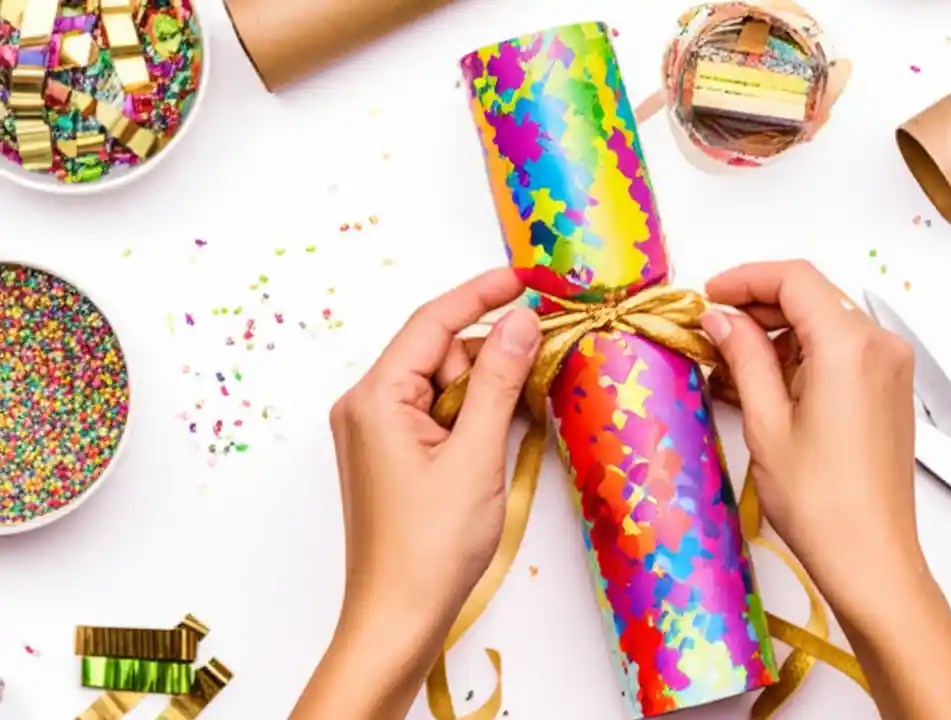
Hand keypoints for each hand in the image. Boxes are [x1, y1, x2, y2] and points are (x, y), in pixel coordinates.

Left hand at [294, 269, 540, 718]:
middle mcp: (366, 407)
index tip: (525, 277)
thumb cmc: (431, 547)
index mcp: (375, 398)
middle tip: (539, 372)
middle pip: (438, 353)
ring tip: (512, 430)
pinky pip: (435, 416)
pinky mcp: (390, 458)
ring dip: (483, 394)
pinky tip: (496, 440)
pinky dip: (469, 419)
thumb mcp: (475, 455)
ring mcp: (375, 433)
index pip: (432, 322)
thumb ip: (500, 381)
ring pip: (441, 386)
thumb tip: (522, 320)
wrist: (396, 620)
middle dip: (488, 359)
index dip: (481, 293)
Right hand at [701, 261, 950, 719]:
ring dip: (778, 332)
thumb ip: (743, 356)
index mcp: (850, 345)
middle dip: (759, 304)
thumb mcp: (767, 421)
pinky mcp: (889, 392)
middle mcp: (879, 347)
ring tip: (730, 362)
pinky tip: (764, 382)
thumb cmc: (822, 502)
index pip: (795, 279)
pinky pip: (842, 353)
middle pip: (813, 296)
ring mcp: (890, 369)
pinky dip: (802, 356)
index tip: (710, 295)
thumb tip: (721, 319)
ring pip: (826, 323)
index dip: (746, 277)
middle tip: (712, 328)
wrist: (872, 558)